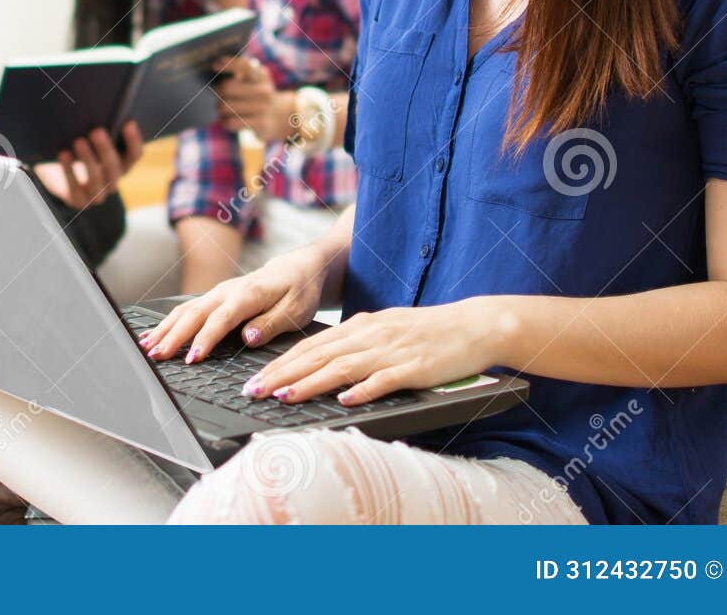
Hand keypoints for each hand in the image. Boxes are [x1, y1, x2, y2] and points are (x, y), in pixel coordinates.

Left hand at [34, 122, 143, 208]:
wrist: (55, 174)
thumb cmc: (77, 148)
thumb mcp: (89, 138)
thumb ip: (98, 128)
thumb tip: (96, 105)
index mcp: (122, 164)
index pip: (135, 154)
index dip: (134, 140)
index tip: (128, 122)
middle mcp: (113, 181)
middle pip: (115, 166)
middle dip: (106, 148)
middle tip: (96, 130)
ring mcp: (98, 194)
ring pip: (97, 178)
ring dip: (88, 158)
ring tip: (78, 141)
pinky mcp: (79, 201)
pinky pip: (75, 188)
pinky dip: (69, 170)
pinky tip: (63, 154)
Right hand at [137, 243, 335, 363]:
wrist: (297, 268)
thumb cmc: (298, 290)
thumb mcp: (296, 310)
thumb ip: (271, 324)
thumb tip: (248, 338)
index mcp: (248, 294)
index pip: (221, 319)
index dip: (205, 339)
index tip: (192, 358)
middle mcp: (227, 291)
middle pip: (195, 314)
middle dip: (173, 336)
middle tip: (156, 356)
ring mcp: (218, 293)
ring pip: (185, 310)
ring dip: (165, 329)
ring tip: (147, 347)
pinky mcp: (214, 298)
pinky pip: (186, 310)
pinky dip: (167, 323)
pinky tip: (153, 335)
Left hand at [213, 55, 293, 140]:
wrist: (278, 116)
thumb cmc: (255, 94)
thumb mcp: (253, 79)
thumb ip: (239, 71)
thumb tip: (218, 66)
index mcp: (261, 75)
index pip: (244, 66)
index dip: (228, 64)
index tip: (214, 65)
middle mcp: (264, 90)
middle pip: (226, 88)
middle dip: (218, 91)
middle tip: (221, 94)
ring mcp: (263, 108)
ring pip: (224, 107)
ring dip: (220, 108)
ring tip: (226, 109)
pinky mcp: (260, 124)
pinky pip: (229, 122)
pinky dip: (225, 121)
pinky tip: (229, 119)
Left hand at [239, 298, 509, 406]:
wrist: (473, 326)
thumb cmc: (429, 332)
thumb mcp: (386, 329)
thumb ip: (357, 342)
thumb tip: (328, 358)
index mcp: (361, 325)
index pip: (312, 345)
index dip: (280, 362)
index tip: (255, 377)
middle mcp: (370, 335)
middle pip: (317, 355)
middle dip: (281, 373)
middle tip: (253, 390)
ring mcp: (391, 351)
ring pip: (341, 367)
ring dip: (309, 383)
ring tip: (283, 396)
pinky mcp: (413, 368)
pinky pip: (383, 380)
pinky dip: (362, 390)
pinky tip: (344, 401)